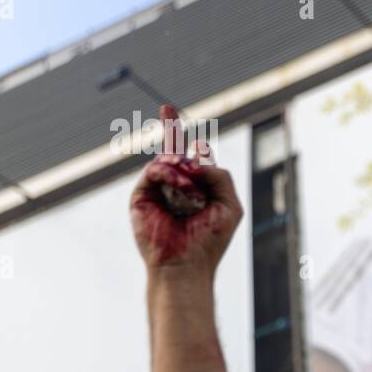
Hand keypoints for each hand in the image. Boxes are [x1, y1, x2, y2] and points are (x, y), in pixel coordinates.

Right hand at [130, 105, 242, 274]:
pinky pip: (155, 170)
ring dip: (182, 169)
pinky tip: (180, 186)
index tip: (184, 125)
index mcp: (201, 188)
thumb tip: (195, 157)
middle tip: (167, 107)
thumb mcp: (229, 204)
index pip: (196, 159)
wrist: (185, 264)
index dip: (192, 142)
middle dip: (171, 127)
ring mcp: (159, 190)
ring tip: (190, 191)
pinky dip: (169, 173)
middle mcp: (179, 186)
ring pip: (169, 160)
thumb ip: (219, 175)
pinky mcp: (142, 196)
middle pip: (175, 150)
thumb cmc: (210, 240)